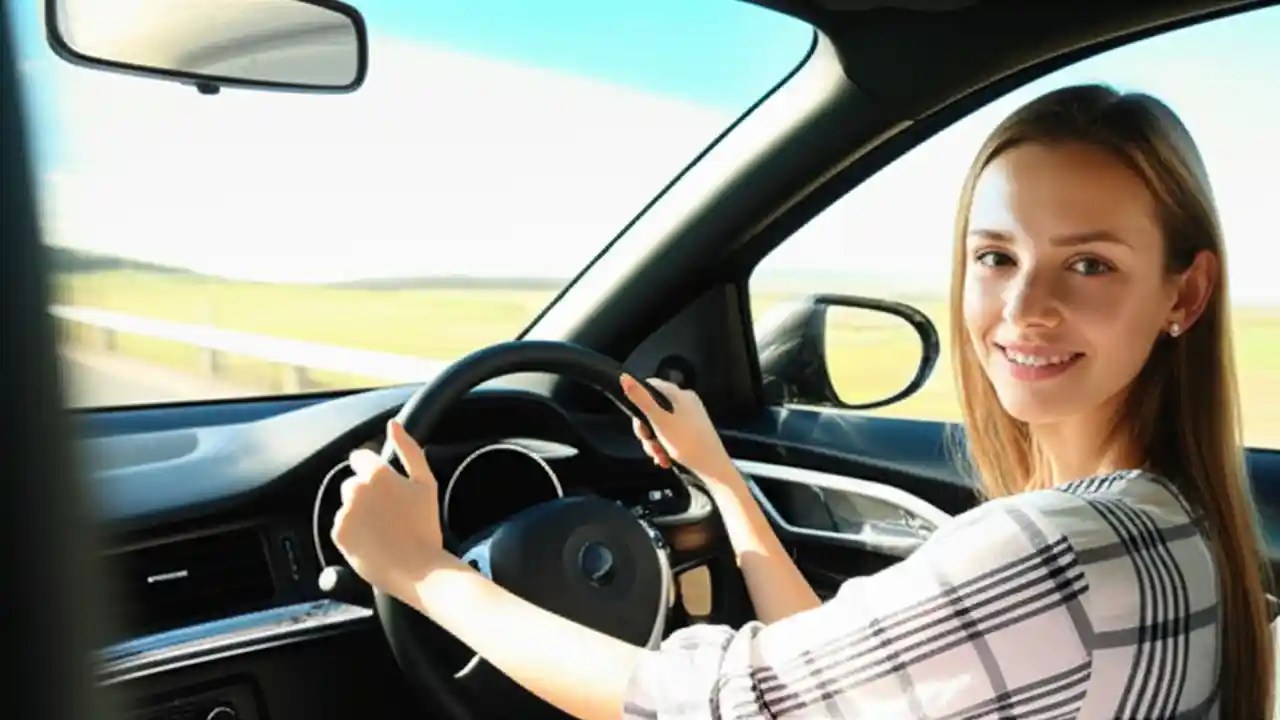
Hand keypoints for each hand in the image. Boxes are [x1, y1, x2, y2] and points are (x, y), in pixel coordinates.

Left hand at [331, 419, 446, 601]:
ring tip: (383, 530)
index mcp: (376, 474)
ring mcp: (344, 514)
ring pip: (348, 505)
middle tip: (390, 513)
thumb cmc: (425, 527)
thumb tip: (393, 425)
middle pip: (354, 483)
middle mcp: (355, 490)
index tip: (388, 488)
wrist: (418, 569)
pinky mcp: (337, 534)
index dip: (375, 471)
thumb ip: (409, 450)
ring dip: (360, 512)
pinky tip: (374, 541)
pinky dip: (354, 532)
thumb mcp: (426, 483)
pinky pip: (343, 526)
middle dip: (367, 493)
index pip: (361, 458)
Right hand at [620, 374, 734, 481]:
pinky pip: (671, 435)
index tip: (638, 422)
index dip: (638, 403)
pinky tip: (665, 459)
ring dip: (655, 443)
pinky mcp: (692, 432)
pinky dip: (665, 447)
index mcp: (678, 394)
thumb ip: (641, 399)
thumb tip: (624, 377)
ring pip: (660, 425)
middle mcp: (685, 402)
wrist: (713, 468)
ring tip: (659, 456)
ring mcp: (690, 417)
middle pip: (653, 410)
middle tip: (650, 444)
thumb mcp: (659, 420)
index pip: (650, 387)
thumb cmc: (687, 443)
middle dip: (647, 431)